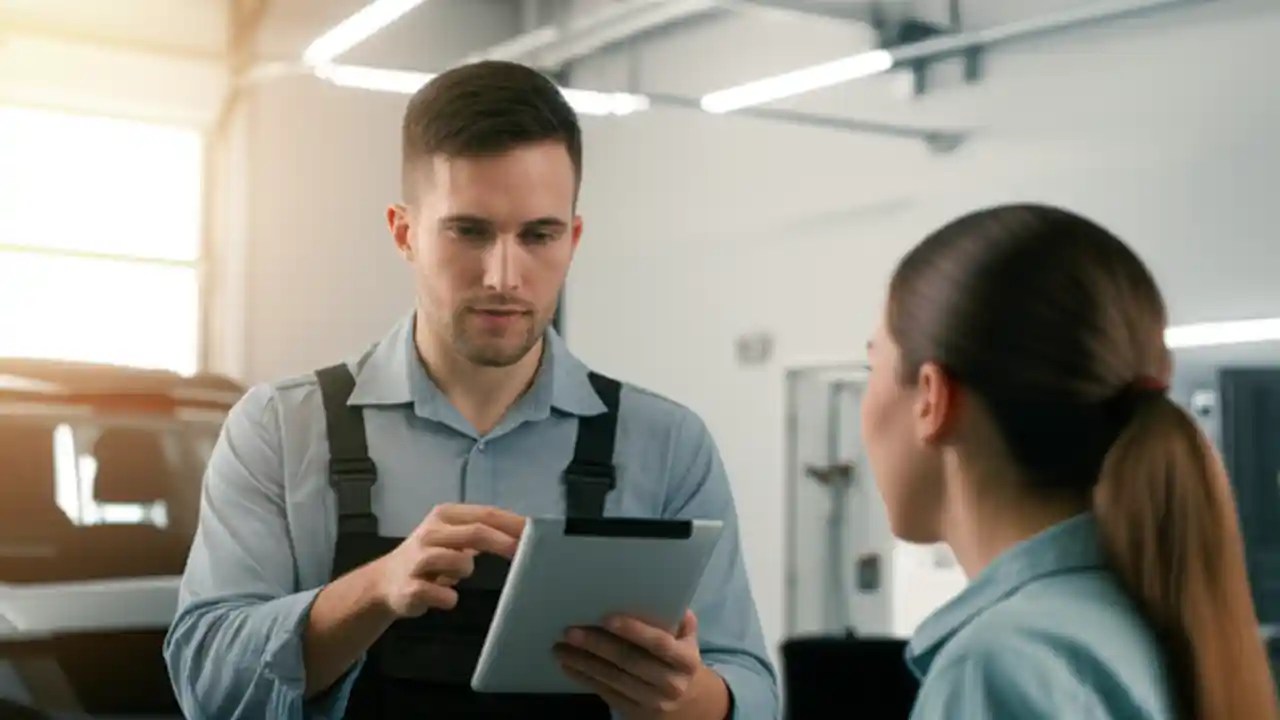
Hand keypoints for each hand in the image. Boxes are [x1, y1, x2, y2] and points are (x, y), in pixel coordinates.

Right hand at [373, 503, 525, 617]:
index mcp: (444, 515)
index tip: (538, 533)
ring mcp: (419, 560)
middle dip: (504, 543)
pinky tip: (440, 596)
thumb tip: (522, 532)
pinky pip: (445, 596)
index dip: (512, 523)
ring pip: (462, 563)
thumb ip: (481, 531)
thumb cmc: (428, 556)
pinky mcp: (412, 588)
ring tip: (451, 575)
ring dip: (465, 572)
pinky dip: (449, 598)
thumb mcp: (452, 536)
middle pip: (476, 533)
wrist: (385, 582)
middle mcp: (431, 533)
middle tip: (525, 554)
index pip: (485, 514)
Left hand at [556, 610, 721, 717]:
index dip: (633, 630)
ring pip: (613, 679)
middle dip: (597, 645)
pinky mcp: (635, 713)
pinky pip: (606, 694)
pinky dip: (585, 679)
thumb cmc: (680, 660)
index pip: (658, 643)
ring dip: (583, 663)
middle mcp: (671, 683)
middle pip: (630, 661)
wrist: (689, 704)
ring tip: (560, 648)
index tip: (606, 618)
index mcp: (685, 659)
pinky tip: (568, 665)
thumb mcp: (687, 639)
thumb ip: (677, 618)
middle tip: (570, 631)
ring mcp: (653, 702)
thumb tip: (660, 592)